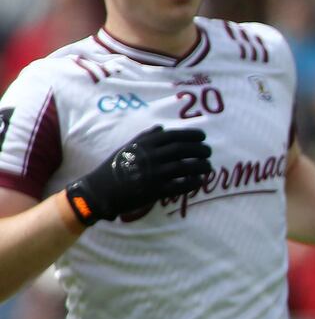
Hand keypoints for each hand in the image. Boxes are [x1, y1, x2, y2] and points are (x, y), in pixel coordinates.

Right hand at [65, 125, 210, 224]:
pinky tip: (199, 181)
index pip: (174, 136)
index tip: (203, 137)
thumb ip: (146, 137)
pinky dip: (193, 182)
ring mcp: (153, 174)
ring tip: (208, 166)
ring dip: (201, 166)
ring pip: (185, 167)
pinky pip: (180, 185)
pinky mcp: (155, 191)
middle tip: (209, 152)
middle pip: (182, 150)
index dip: (191, 135)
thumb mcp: (128, 147)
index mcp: (144, 144)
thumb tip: (162, 128)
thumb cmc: (116, 167)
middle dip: (200, 149)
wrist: (101, 190)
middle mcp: (150, 157)